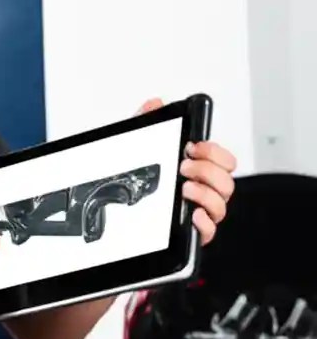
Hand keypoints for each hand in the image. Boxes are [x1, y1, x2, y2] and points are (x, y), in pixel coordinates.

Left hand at [136, 98, 236, 244]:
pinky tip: (190, 213)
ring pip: (221, 206)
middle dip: (209, 171)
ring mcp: (197, 214)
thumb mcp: (135, 150)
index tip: (193, 147)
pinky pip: (208, 231)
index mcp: (195, 173)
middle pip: (226, 182)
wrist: (113, 218)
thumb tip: (155, 104)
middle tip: (185, 167)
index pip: (223, 160)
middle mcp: (201, 193)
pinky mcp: (190, 234)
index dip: (214, 152)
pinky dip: (203, 223)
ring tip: (184, 188)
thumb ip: (147, 126)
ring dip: (206, 194)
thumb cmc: (133, 183)